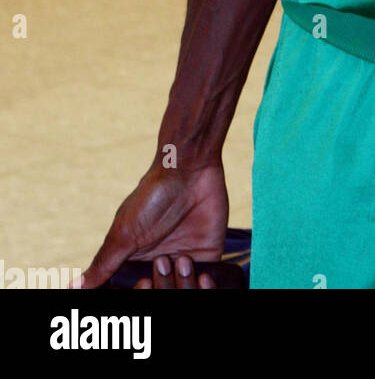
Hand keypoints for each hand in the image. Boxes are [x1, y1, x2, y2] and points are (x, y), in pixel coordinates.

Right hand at [75, 156, 227, 289]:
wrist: (188, 169)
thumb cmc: (151, 196)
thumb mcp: (124, 232)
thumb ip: (105, 263)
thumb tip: (73, 287)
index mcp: (135, 264)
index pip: (131, 293)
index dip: (135, 294)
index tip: (140, 282)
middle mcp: (159, 267)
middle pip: (158, 296)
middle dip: (157, 288)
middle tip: (158, 264)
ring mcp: (184, 264)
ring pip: (182, 293)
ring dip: (180, 283)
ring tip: (179, 258)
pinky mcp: (208, 256)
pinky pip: (210, 284)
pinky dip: (204, 286)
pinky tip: (198, 268)